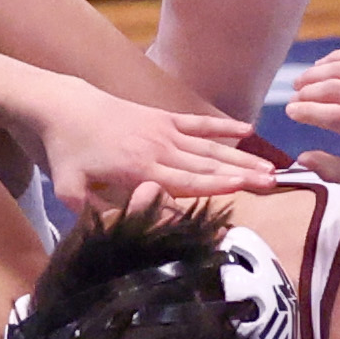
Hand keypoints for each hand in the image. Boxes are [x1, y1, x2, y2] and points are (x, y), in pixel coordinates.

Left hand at [35, 81, 270, 214]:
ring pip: (209, 146)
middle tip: (274, 182)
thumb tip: (126, 231)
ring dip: (241, 155)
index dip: (218, 185)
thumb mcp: (70, 190)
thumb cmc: (67, 152)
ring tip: (270, 166)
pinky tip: (246, 130)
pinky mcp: (163, 118)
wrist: (65, 106)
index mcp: (140, 168)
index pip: (186, 181)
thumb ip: (97, 214)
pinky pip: (197, 123)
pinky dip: (222, 126)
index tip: (248, 189)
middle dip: (243, 173)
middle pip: (208, 164)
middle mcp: (159, 148)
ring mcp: (164, 130)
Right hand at [285, 46, 339, 187]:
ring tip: (300, 82)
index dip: (308, 111)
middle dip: (308, 91)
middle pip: (337, 88)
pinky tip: (322, 66)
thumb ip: (333, 171)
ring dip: (317, 72)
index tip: (290, 110)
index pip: (336, 116)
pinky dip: (337, 58)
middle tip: (293, 97)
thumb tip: (301, 157)